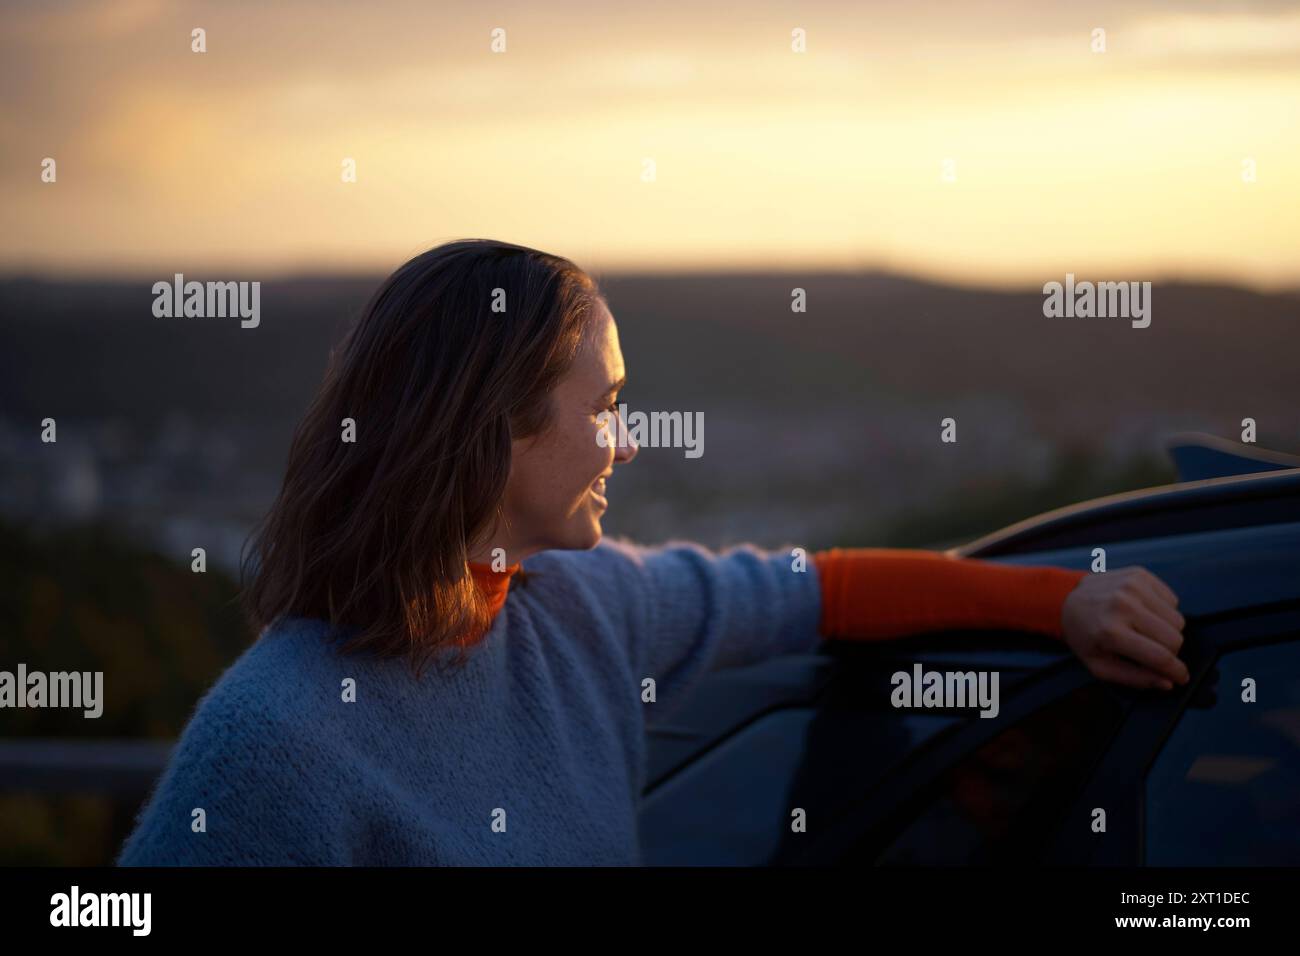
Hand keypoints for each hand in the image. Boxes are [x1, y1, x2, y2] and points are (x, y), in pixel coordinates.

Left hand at [1060, 566, 1187, 690]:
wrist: (1066, 599)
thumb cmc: (1084, 636)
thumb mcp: (1099, 665)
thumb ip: (1134, 678)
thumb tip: (1167, 682)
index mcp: (1111, 632)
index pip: (1160, 656)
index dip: (1177, 671)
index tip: (1182, 677)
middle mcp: (1123, 606)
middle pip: (1174, 638)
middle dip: (1170, 651)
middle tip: (1154, 652)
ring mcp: (1133, 587)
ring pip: (1178, 619)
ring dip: (1167, 630)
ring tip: (1145, 631)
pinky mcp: (1139, 574)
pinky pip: (1173, 600)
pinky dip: (1164, 611)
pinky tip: (1144, 613)